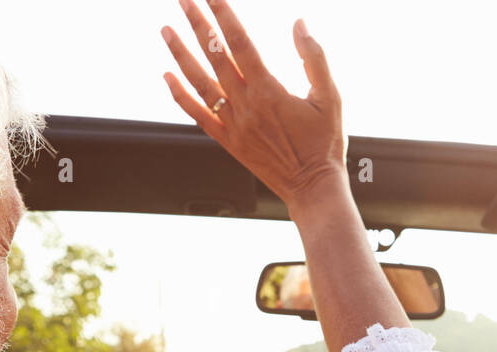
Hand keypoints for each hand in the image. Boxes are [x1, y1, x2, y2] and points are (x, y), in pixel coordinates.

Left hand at [161, 0, 345, 209]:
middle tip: (184, 0)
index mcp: (269, 90)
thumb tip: (299, 24)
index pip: (240, 42)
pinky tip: (168, 77)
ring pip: (199, 83)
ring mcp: (234, 125)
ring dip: (180, 54)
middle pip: (215, 56)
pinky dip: (180, 95)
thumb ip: (314, 59)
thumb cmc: (325, 145)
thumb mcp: (331, 98)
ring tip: (166, 30)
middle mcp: (246, 106)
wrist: (313, 188)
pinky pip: (198, 115)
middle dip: (197, 24)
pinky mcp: (229, 142)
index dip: (224, 14)